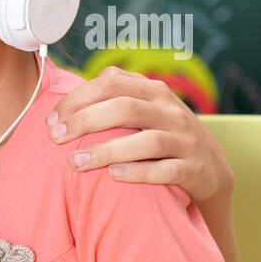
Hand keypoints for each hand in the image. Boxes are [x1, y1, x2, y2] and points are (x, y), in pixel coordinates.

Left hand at [47, 65, 232, 203]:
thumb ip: (112, 95)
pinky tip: (112, 177)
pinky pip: (166, 170)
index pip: (110, 84)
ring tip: (76, 163)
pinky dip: (138, 172)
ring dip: (107, 151)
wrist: (210, 169)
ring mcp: (185, 139)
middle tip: (56, 139)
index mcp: (153, 91)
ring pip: (147, 141)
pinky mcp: (194, 168)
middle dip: (85, 122)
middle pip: (125, 108)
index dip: (76, 100)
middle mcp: (170, 111)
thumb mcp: (143, 107)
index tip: (51, 121)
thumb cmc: (161, 134)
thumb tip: (63, 97)